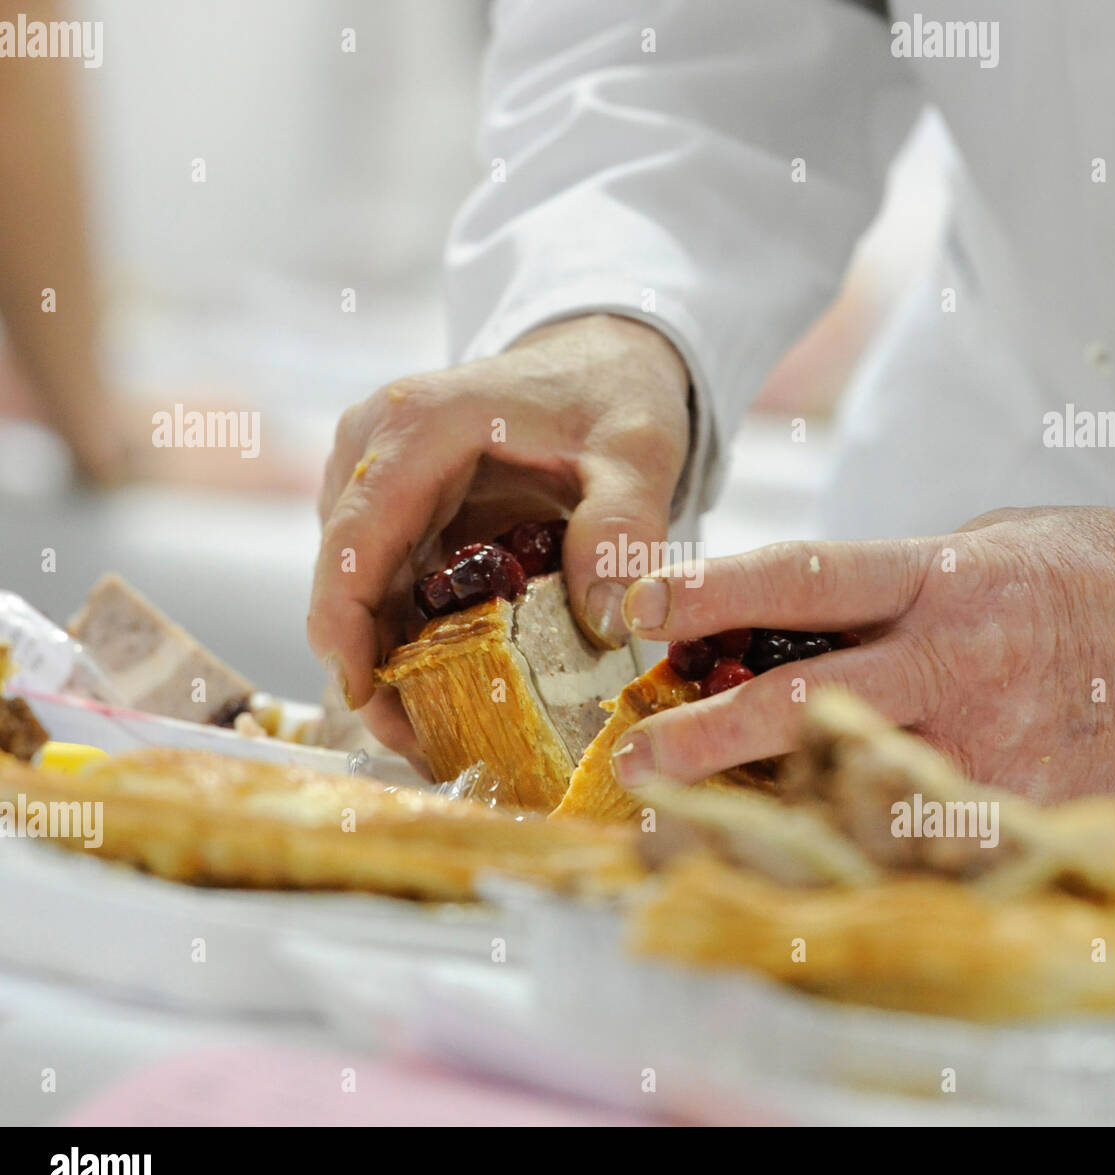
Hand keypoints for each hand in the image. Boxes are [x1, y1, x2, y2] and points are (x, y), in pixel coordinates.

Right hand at [307, 314, 690, 760]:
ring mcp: (378, 478)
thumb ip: (623, 528)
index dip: (348, 632)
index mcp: (416, 428)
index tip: (370, 704)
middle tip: (430, 746)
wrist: (602, 358)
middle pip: (346, 579)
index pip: (354, 543)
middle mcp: (375, 450)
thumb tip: (607, 623)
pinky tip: (457, 687)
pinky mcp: (399, 506)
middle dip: (375, 669)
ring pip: (363, 591)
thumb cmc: (612, 392)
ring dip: (393, 661)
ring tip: (447, 733)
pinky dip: (415, 637)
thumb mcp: (637, 452)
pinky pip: (391, 585)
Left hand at [614, 507, 1114, 815]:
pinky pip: (924, 847)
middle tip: (636, 760)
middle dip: (710, 735)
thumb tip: (791, 626)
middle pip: (809, 701)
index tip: (639, 608)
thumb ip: (895, 589)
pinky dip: (854, 856)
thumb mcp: (991, 546)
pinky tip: (798, 861)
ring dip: (766, 814)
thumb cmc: (1108, 574)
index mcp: (947, 577)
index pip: (804, 577)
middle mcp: (965, 663)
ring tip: (689, 831)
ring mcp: (999, 746)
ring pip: (856, 793)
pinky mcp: (1030, 808)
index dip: (712, 591)